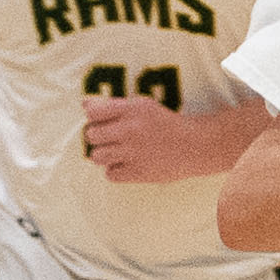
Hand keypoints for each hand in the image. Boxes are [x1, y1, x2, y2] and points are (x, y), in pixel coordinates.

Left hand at [81, 97, 220, 185]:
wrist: (194, 146)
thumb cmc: (166, 123)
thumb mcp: (143, 105)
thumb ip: (114, 105)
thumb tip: (84, 104)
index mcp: (131, 109)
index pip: (92, 112)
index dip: (94, 117)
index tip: (103, 120)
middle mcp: (129, 130)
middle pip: (91, 135)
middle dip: (98, 136)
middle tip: (111, 138)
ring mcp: (132, 153)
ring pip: (97, 156)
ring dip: (104, 155)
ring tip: (117, 153)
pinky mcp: (137, 172)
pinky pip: (110, 174)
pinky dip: (115, 170)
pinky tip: (127, 164)